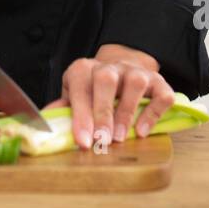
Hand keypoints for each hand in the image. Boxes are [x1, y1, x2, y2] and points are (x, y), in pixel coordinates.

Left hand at [44, 44, 174, 148]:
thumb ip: (64, 110)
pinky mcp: (158, 82)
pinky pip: (160, 93)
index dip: (80, 114)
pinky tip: (142, 131)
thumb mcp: (75, 97)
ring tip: (121, 137)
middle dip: (103, 112)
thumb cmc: (94, 92)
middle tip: (102, 140)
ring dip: (127, 111)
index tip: (83, 141)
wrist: (122, 72)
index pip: (79, 87)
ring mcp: (135, 71)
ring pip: (134, 82)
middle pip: (105, 80)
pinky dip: (153, 113)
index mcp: (84, 69)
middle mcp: (110, 66)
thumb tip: (48, 128)